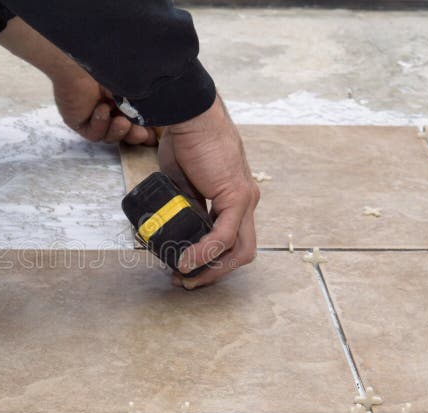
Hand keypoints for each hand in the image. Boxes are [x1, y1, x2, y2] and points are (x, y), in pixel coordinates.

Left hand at [0, 18, 154, 144]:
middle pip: (122, 131)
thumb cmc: (112, 63)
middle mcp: (106, 104)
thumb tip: (162, 122)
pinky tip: (102, 109)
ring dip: (118, 132)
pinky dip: (100, 125)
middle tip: (143, 134)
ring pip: (108, 135)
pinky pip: (93, 133)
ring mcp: (91, 113)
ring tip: (122, 122)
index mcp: (121, 95)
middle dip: (134, 135)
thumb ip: (147, 103)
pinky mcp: (76, 120)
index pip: (133, 120)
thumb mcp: (136, 85)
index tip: (154, 135)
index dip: (145, 129)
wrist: (87, 56)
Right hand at [158, 95, 259, 288]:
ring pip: (239, 249)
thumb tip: (181, 223)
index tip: (185, 269)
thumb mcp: (184, 183)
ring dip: (211, 268)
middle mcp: (246, 201)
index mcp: (234, 197)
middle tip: (185, 280)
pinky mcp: (238, 196)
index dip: (211, 260)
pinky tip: (187, 260)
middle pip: (241, 251)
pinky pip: (224, 236)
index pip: (231, 240)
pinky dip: (206, 252)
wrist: (189, 117)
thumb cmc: (185, 142)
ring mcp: (245, 199)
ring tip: (184, 275)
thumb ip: (188, 204)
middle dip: (214, 272)